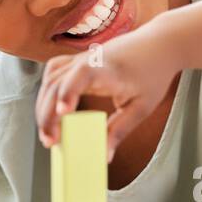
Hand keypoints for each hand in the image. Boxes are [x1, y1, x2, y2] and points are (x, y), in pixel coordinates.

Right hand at [35, 29, 178, 156]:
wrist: (158, 45)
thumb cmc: (152, 74)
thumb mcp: (142, 107)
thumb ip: (120, 130)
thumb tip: (105, 156)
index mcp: (108, 69)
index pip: (81, 75)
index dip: (68, 92)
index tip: (63, 113)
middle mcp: (89, 60)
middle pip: (57, 83)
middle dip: (48, 114)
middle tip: (50, 142)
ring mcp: (81, 58)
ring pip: (50, 80)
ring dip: (44, 107)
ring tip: (48, 134)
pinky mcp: (78, 60)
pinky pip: (53, 73)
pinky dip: (47, 93)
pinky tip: (50, 111)